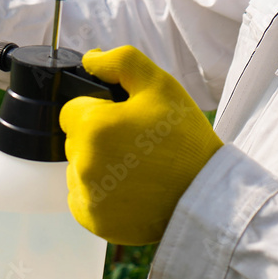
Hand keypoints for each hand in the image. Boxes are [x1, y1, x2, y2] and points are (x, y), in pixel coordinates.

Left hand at [59, 46, 222, 245]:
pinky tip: (130, 190)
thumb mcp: (160, 86)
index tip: (125, 121)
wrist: (205, 195)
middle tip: (136, 145)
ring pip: (78, 169)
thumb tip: (90, 59)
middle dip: (97, 138)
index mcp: (93, 127)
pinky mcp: (91, 220)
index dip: (99, 111)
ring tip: (136, 169)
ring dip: (98, 166)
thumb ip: (121, 63)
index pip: (73, 110)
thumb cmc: (184, 139)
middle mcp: (82, 163)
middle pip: (75, 141)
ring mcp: (86, 195)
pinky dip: (100, 195)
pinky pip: (83, 198)